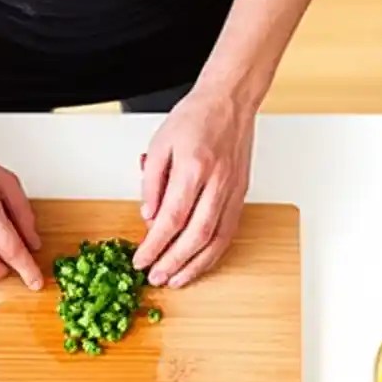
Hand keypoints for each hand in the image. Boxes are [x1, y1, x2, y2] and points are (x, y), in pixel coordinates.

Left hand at [133, 87, 255, 287]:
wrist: (230, 101)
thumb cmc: (194, 117)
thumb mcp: (159, 145)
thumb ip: (152, 183)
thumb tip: (148, 218)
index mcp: (194, 168)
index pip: (171, 218)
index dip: (154, 245)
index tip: (140, 261)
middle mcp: (217, 183)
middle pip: (196, 236)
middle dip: (173, 262)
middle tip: (156, 278)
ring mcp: (233, 191)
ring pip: (217, 239)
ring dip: (196, 265)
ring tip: (176, 280)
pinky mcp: (241, 194)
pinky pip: (228, 231)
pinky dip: (214, 253)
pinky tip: (199, 263)